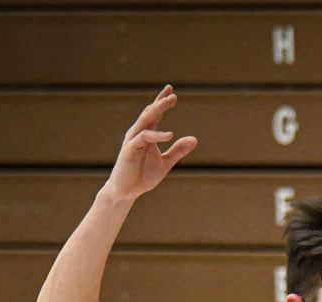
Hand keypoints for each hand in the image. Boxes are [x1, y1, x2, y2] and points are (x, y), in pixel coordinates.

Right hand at [103, 87, 197, 201]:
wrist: (127, 191)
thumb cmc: (143, 176)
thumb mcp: (166, 162)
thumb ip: (178, 150)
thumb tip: (195, 139)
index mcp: (147, 134)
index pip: (155, 114)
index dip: (162, 101)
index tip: (171, 90)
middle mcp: (139, 133)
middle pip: (150, 112)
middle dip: (161, 102)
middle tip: (173, 94)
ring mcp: (133, 140)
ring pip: (145, 120)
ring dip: (157, 110)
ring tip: (170, 102)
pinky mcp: (130, 149)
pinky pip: (143, 137)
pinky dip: (156, 135)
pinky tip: (169, 135)